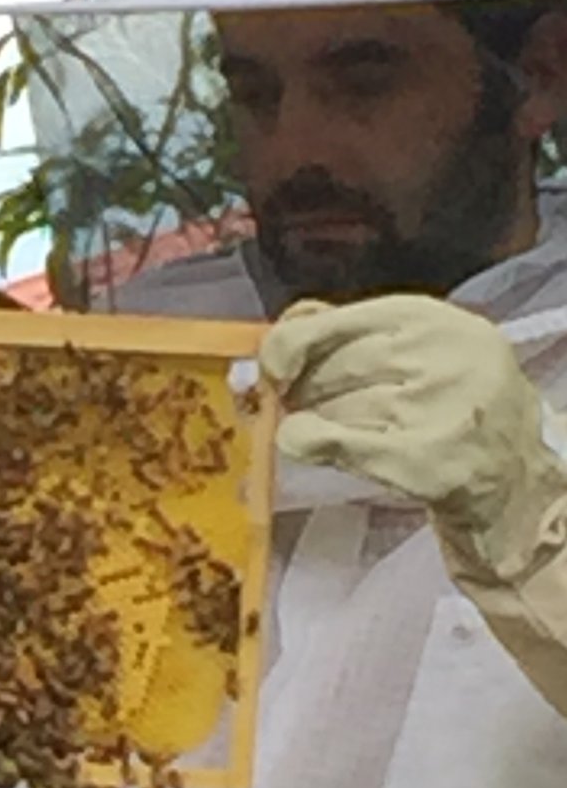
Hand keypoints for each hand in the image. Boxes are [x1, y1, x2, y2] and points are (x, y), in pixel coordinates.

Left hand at [259, 294, 566, 568]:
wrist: (512, 469)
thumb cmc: (448, 400)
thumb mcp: (414, 342)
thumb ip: (347, 328)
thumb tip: (279, 334)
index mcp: (426, 317)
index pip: (327, 322)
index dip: (286, 346)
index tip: (275, 369)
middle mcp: (435, 356)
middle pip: (326, 371)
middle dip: (302, 391)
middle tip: (307, 404)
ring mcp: (434, 408)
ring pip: (330, 409)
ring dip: (315, 421)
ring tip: (337, 427)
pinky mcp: (425, 459)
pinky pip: (337, 443)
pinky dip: (307, 442)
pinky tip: (303, 443)